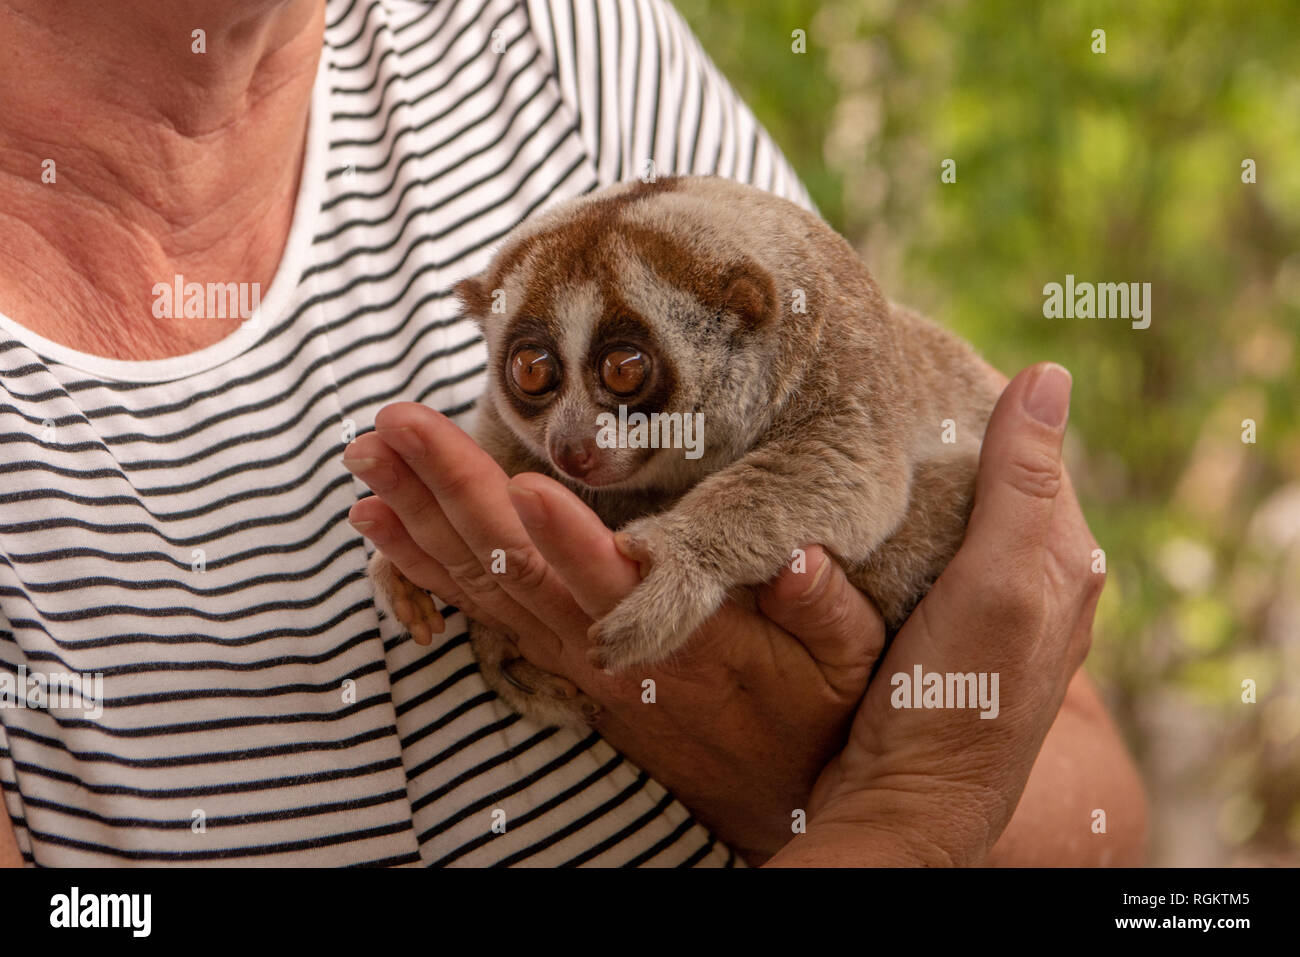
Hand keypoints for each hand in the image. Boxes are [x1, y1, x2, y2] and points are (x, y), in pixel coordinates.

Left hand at [344, 404, 887, 862]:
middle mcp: (609, 648)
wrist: (768, 789)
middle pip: (519, 569)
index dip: (568, 539)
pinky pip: (478, 608)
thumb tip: (799, 556)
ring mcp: (572, 654)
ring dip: (419, 519)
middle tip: (395, 426)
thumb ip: (822, 607)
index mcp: (684, 638)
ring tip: (365, 458)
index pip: (615, 586)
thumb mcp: (846, 661)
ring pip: (482, 584)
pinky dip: (421, 564)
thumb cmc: (810, 711)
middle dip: (455, 491)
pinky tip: (379, 525)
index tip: (526, 484)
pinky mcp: (556, 656)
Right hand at [768, 362, 1101, 865]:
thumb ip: (1023, 484)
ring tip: (859, 442)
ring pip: (955, 518)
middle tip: (875, 398)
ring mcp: (986, 609)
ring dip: (916, 483)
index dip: (985, 402)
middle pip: (992, 481)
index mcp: (1065, 559)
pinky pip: (924, 556)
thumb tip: (1048, 375)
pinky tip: (860, 514)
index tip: (919, 362)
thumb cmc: (960, 696)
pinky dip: (898, 526)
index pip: (1034, 449)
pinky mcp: (940, 631)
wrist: (906, 800)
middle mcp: (1035, 581)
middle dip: (944, 437)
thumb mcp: (1000, 581)